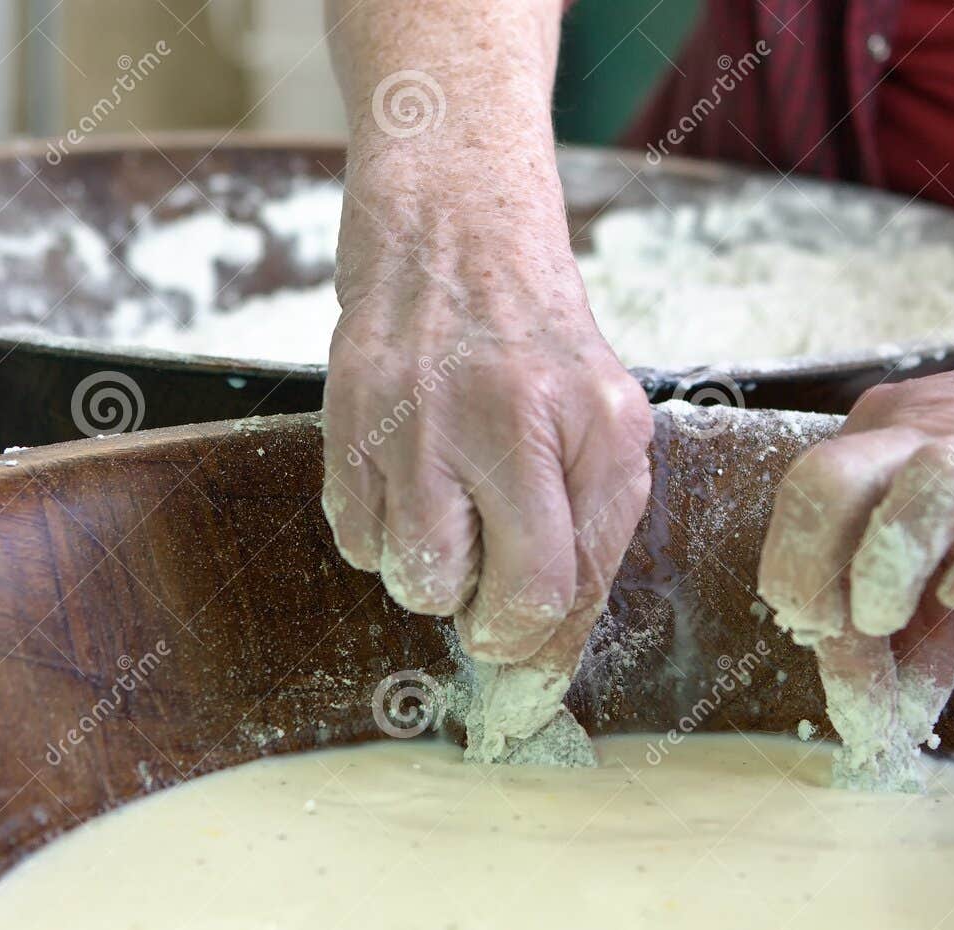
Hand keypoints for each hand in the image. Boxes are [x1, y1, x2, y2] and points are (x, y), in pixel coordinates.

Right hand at [320, 175, 652, 699]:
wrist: (454, 235)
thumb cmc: (538, 346)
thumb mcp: (605, 426)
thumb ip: (595, 537)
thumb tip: (549, 655)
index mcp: (597, 428)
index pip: (566, 588)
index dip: (544, 650)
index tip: (531, 669)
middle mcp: (507, 421)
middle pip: (494, 602)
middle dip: (493, 629)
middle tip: (491, 603)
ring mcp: (419, 419)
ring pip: (416, 581)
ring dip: (434, 576)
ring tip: (452, 518)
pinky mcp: (348, 418)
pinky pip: (357, 541)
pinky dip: (382, 535)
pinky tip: (409, 482)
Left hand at [756, 298, 953, 782]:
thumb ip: (911, 612)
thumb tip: (868, 713)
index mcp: (888, 433)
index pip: (805, 493)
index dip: (792, 569)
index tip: (811, 627)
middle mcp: (933, 431)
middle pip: (832, 479)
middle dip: (814, 566)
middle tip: (836, 627)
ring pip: (927, 485)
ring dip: (889, 564)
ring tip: (888, 618)